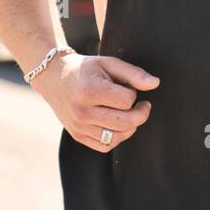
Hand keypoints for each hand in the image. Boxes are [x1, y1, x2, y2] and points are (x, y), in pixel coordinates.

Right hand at [32, 52, 158, 152]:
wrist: (53, 78)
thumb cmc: (85, 69)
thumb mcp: (108, 63)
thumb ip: (133, 73)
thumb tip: (155, 84)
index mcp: (90, 91)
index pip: (127, 100)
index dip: (133, 94)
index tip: (127, 87)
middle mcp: (82, 111)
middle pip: (125, 122)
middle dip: (140, 114)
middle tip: (142, 105)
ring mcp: (78, 126)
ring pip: (117, 137)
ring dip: (130, 126)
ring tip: (128, 113)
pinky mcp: (77, 136)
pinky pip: (105, 146)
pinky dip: (117, 137)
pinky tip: (117, 124)